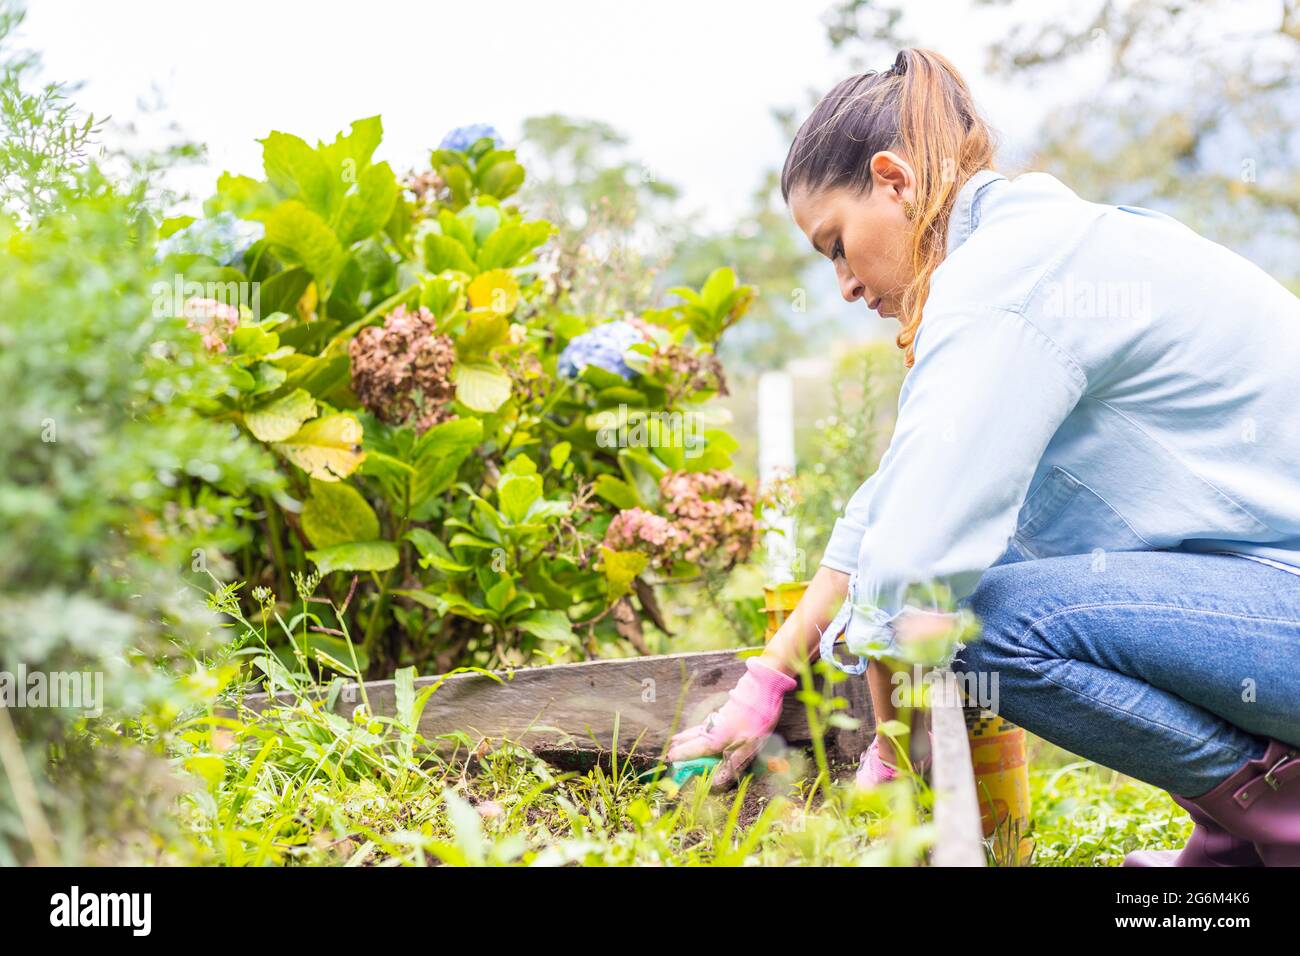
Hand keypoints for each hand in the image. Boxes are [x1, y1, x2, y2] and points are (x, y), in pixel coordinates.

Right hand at [665, 657, 796, 788]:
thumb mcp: (749, 746)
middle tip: (670, 747)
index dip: (682, 755)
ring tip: (678, 737)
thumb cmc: (757, 719)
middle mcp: (714, 728)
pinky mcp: (725, 711)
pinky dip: (699, 727)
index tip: (669, 758)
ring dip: (688, 734)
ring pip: (699, 728)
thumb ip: (732, 765)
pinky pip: (706, 723)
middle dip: (682, 743)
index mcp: (717, 738)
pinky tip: (702, 726)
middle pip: (694, 737)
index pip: (695, 749)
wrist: (762, 688)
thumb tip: (716, 783)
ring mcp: (719, 718)